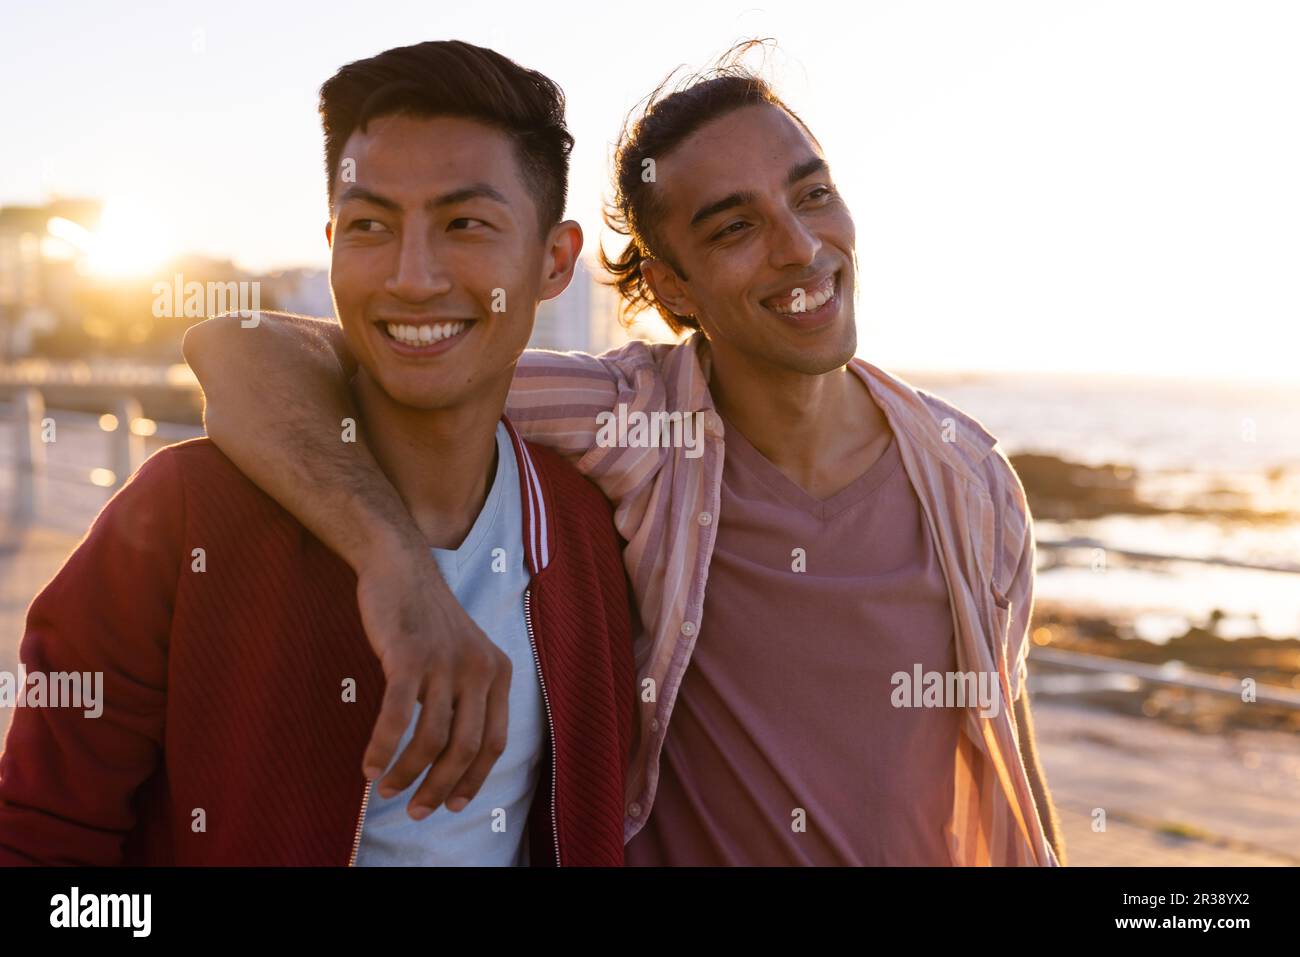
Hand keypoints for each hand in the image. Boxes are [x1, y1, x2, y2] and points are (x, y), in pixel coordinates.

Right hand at [354, 544, 511, 818]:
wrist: (401, 567)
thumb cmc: (427, 618)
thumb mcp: (465, 654)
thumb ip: (469, 696)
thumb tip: (455, 757)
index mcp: (498, 671)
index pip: (494, 743)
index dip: (474, 780)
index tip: (454, 807)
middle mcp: (479, 669)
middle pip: (465, 749)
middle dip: (440, 789)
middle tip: (416, 811)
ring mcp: (446, 663)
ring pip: (431, 740)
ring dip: (407, 774)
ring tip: (387, 789)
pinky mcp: (410, 657)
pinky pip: (397, 719)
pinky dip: (382, 749)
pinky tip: (369, 767)